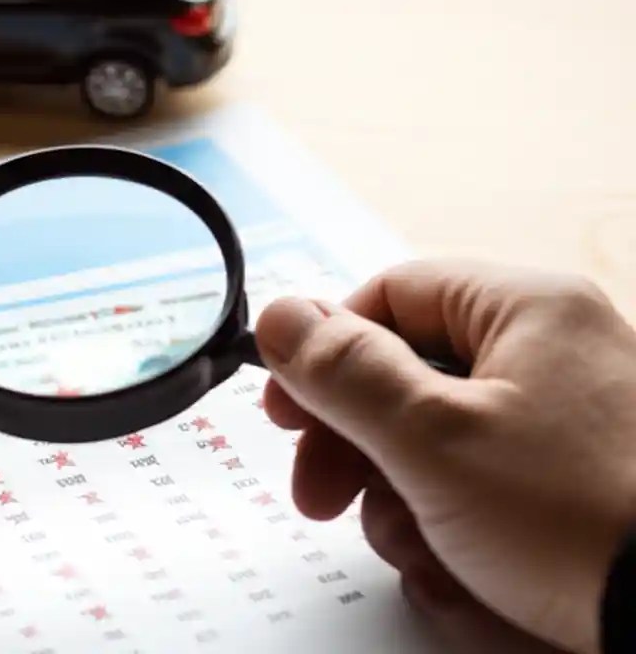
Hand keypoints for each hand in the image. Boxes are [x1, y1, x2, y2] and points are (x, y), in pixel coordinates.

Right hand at [255, 261, 635, 653]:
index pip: (390, 297)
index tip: (287, 409)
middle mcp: (552, 351)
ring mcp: (567, 418)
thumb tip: (281, 317)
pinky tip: (451, 566)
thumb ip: (346, 373)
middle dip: (356, 442)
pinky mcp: (573, 477)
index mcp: (526, 310)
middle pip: (408, 372)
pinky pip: (479, 479)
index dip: (325, 352)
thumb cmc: (582, 519)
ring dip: (399, 495)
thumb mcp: (434, 439)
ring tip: (411, 546)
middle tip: (323, 492)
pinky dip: (449, 522)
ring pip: (437, 436)